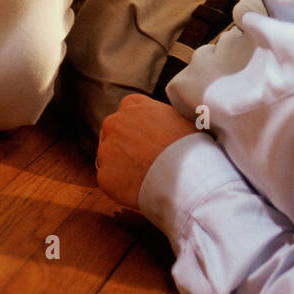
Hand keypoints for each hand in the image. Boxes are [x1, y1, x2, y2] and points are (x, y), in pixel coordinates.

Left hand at [96, 93, 196, 209]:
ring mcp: (106, 149)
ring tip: (145, 177)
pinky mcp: (104, 175)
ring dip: (121, 167)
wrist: (186, 175)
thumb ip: (162, 115)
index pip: (126, 115)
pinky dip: (120, 187)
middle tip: (145, 162)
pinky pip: (109, 181)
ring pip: (109, 158)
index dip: (138, 131)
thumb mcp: (180, 117)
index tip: (148, 143)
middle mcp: (113, 122)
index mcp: (131, 104)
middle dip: (125, 147)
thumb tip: (165, 120)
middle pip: (114, 135)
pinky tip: (138, 189)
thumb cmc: (190, 145)